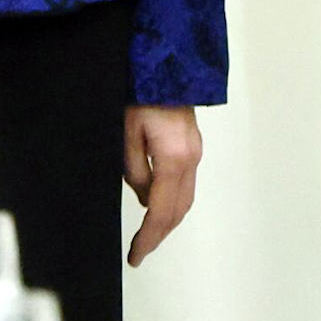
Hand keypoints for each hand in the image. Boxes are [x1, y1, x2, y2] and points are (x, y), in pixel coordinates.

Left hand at [125, 105, 201, 265]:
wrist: (166, 65)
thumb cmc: (142, 94)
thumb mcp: (126, 133)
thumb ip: (133, 169)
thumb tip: (142, 199)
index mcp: (172, 158)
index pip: (160, 211)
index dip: (148, 237)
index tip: (136, 255)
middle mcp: (190, 159)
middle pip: (178, 211)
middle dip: (159, 235)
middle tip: (139, 252)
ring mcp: (195, 153)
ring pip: (185, 200)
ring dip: (167, 221)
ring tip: (148, 237)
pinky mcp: (192, 147)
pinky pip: (185, 184)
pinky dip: (172, 202)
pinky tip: (157, 207)